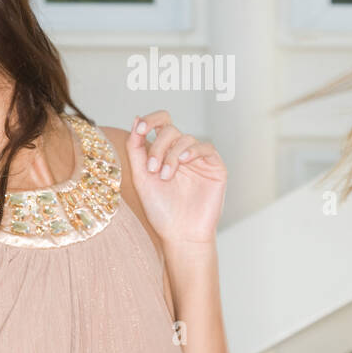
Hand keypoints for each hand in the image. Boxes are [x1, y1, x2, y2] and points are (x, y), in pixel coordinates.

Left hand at [126, 110, 225, 244]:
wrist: (180, 234)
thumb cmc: (161, 210)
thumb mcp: (141, 177)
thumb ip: (136, 149)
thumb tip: (136, 118)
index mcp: (163, 152)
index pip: (160, 124)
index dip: (150, 120)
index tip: (139, 129)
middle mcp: (181, 153)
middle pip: (170, 130)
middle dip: (158, 146)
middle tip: (152, 169)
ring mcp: (198, 159)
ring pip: (185, 138)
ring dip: (172, 154)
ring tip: (166, 176)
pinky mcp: (215, 167)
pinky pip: (206, 147)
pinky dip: (193, 150)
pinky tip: (183, 160)